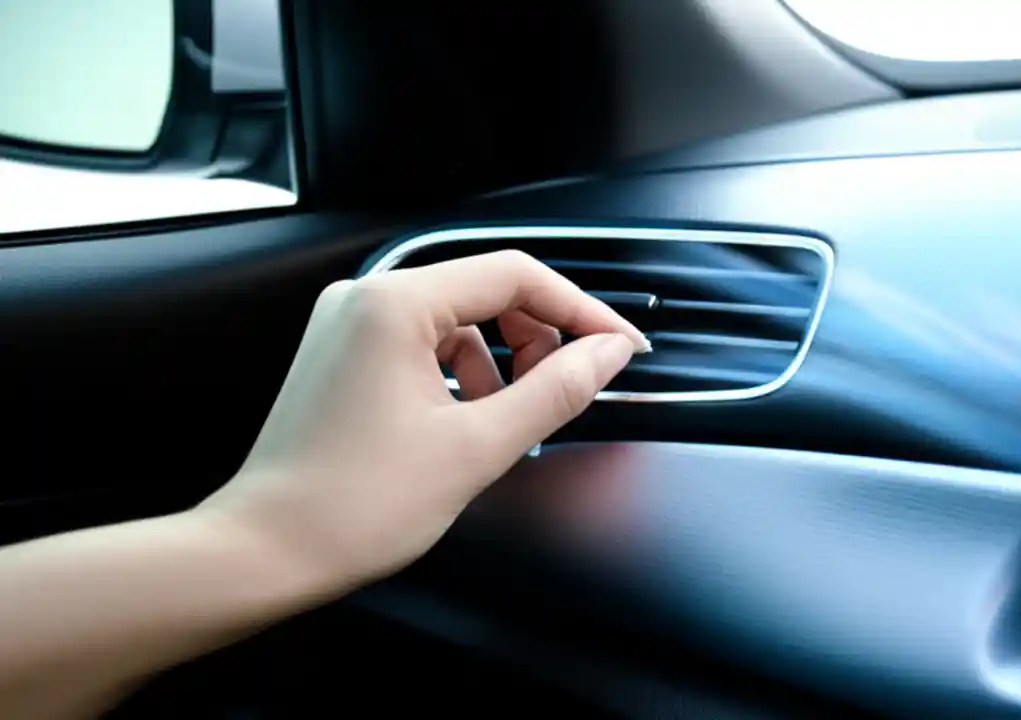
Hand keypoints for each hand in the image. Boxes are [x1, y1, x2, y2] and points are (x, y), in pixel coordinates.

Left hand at [198, 251, 647, 588]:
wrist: (264, 552)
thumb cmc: (354, 505)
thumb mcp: (478, 447)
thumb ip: (554, 390)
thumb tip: (607, 354)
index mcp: (395, 304)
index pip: (515, 276)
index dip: (581, 310)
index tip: (619, 348)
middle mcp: (365, 298)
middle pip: (486, 291)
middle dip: (538, 338)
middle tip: (568, 390)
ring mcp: (348, 324)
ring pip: (457, 320)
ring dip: (500, 360)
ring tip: (512, 419)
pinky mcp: (342, 354)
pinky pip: (424, 342)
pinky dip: (461, 373)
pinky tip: (469, 421)